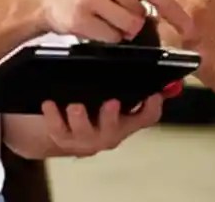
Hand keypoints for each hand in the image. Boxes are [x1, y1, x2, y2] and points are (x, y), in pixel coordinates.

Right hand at [36, 0, 202, 42]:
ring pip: (131, 25)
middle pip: (143, 7)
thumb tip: (169, 7)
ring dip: (123, 27)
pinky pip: (113, 37)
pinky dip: (108, 36)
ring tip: (104, 14)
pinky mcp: (79, 17)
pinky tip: (94, 23)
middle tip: (153, 18)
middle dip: (140, 15)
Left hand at [40, 95, 163, 157]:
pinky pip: (58, 130)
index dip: (152, 108)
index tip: (153, 94)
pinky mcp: (63, 139)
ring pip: (85, 132)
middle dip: (111, 116)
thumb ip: (134, 83)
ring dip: (80, 118)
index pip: (146, 118)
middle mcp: (109, 133)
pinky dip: (53, 116)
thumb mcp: (114, 94)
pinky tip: (49, 103)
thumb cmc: (92, 107)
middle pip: (115, 128)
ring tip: (75, 105)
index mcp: (125, 121)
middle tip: (111, 102)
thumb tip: (165, 75)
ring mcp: (85, 139)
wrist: (61, 131)